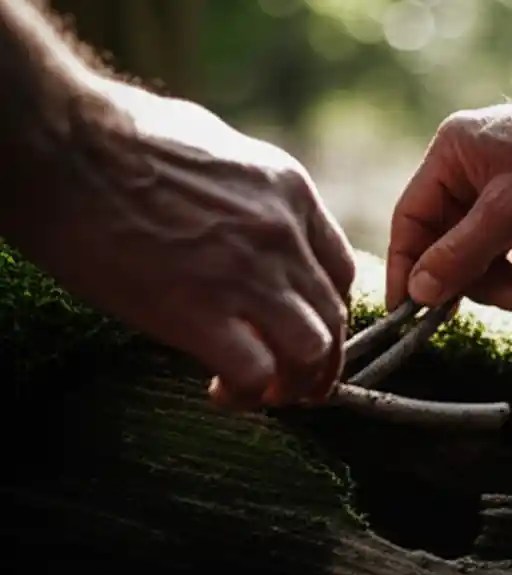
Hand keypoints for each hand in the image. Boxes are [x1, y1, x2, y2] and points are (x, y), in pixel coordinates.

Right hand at [13, 79, 354, 409]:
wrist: (63, 146)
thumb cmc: (120, 136)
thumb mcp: (218, 147)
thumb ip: (250, 192)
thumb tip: (244, 217)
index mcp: (290, 194)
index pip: (341, 270)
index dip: (327, 311)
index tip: (304, 328)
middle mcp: (283, 236)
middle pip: (333, 318)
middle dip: (319, 360)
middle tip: (293, 382)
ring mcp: (247, 275)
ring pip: (312, 351)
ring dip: (294, 383)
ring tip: (264, 394)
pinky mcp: (200, 313)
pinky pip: (256, 373)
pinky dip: (247, 393)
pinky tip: (220, 390)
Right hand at [387, 84, 511, 311]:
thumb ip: (461, 253)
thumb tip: (418, 293)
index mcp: (453, 158)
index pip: (412, 220)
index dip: (408, 268)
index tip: (408, 313)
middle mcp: (473, 175)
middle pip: (449, 246)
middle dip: (474, 280)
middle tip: (505, 302)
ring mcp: (507, 196)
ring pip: (485, 258)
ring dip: (504, 286)